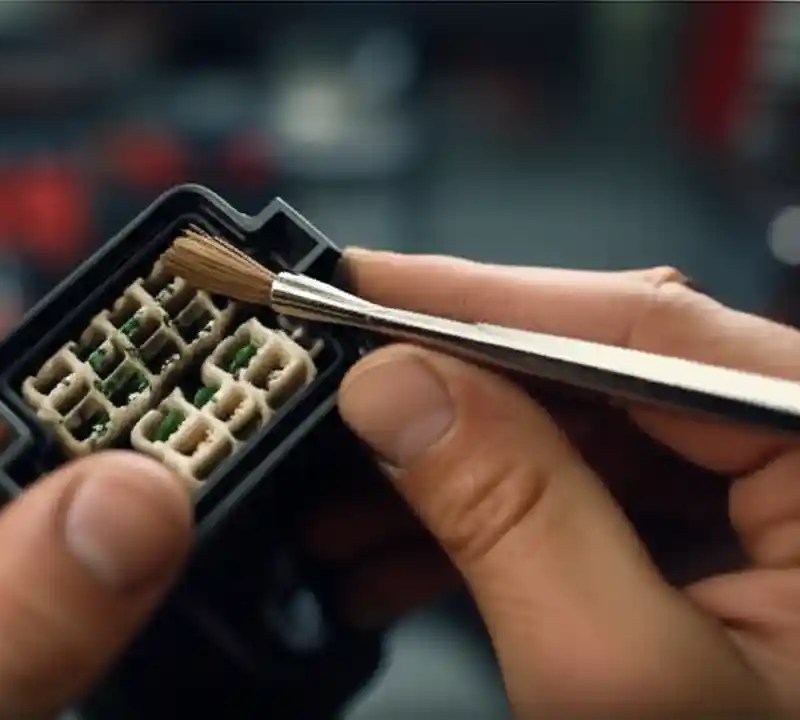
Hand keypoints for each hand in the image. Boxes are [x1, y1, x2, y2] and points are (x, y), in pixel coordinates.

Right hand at [312, 250, 799, 717]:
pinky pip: (611, 498)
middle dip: (453, 397)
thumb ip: (510, 514)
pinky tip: (406, 554)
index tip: (359, 287)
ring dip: (460, 469)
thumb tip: (397, 388)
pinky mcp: (751, 547)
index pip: (649, 330)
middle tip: (333, 398)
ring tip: (343, 506)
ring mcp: (790, 502)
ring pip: (596, 437)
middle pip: (611, 374)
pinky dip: (504, 522)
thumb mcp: (618, 680)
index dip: (480, 300)